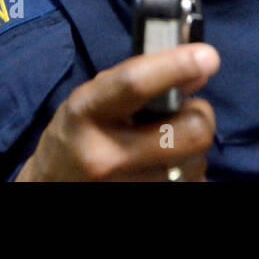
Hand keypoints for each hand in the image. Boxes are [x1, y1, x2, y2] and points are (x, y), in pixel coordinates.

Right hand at [15, 43, 219, 181]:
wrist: (51, 186)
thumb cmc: (76, 135)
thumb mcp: (92, 99)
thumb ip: (137, 81)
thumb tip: (196, 66)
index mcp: (87, 112)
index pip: (135, 84)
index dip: (175, 66)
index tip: (207, 56)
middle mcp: (105, 156)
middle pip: (189, 131)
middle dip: (199, 115)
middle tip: (187, 112)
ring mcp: (125, 187)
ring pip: (196, 162)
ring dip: (193, 148)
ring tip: (169, 142)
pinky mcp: (142, 203)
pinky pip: (192, 184)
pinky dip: (188, 171)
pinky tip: (167, 166)